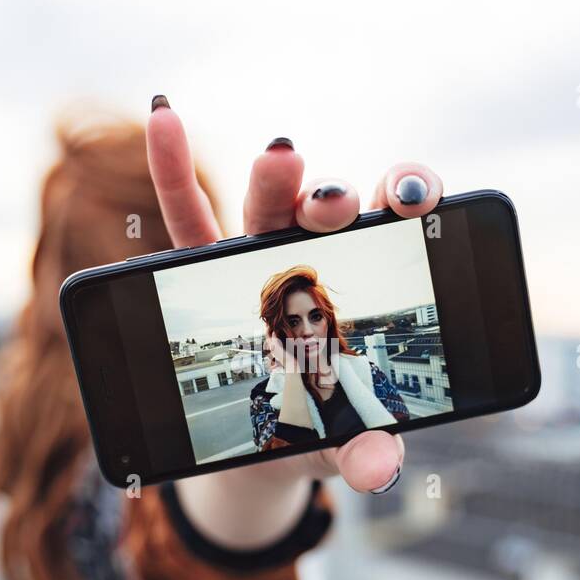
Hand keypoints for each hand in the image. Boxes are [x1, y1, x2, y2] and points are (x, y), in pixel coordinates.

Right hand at [149, 97, 442, 547]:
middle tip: (339, 203)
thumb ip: (360, 452)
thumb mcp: (336, 445)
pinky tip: (164, 115)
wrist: (256, 450)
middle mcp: (312, 263)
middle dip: (336, 198)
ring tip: (282, 156)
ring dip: (274, 177)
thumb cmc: (310, 434)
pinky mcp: (201, 271)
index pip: (390, 231)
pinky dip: (172, 165)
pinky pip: (185, 215)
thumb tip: (381, 465)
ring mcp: (256, 259)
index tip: (416, 197)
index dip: (406, 199)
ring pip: (266, 209)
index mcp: (357, 291)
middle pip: (328, 215)